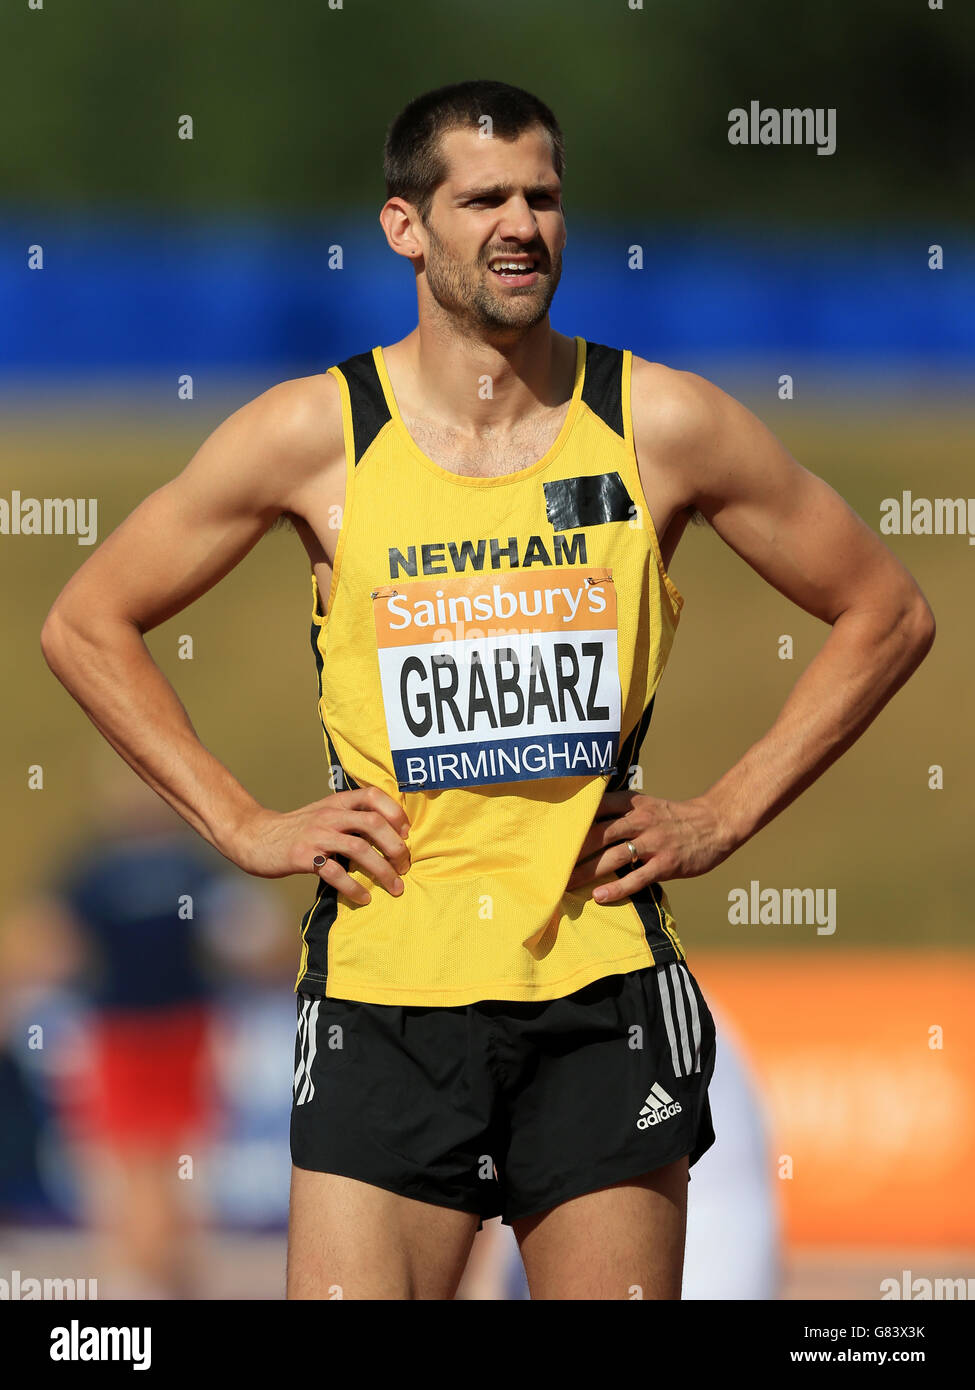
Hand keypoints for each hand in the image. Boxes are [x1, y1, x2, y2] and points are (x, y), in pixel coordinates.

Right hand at [228, 785, 410, 904]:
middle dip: (395, 846)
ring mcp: (316, 835)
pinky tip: (364, 897)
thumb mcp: (324, 813)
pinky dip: (354, 887)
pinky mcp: (303, 856)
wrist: (255, 836)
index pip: (372, 795)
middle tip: (405, 866)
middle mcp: (329, 815)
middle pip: (373, 823)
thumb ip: (350, 817)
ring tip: (394, 886)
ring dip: (382, 870)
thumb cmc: (298, 828)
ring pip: (359, 848)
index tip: (406, 833)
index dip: (395, 812)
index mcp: (337, 802)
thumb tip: (389, 832)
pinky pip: (335, 872)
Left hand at [566, 790, 735, 903]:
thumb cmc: (673, 817)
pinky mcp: (666, 864)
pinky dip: (616, 888)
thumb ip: (618, 810)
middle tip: (549, 865)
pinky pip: (636, 878)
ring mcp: (653, 842)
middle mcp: (640, 820)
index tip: (549, 836)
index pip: (594, 809)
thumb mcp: (645, 804)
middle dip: (572, 851)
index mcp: (631, 803)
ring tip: (565, 884)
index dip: (572, 823)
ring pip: (613, 857)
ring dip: (587, 872)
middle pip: (597, 835)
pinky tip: (598, 896)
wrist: (715, 823)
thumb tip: (584, 821)